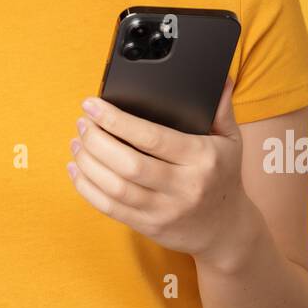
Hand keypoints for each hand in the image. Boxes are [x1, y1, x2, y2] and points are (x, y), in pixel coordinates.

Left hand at [66, 74, 254, 269]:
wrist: (227, 230)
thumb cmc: (223, 176)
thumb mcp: (230, 141)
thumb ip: (221, 109)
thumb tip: (220, 78)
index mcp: (201, 158)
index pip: (152, 137)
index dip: (116, 120)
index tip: (93, 104)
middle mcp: (183, 186)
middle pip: (128, 164)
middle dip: (96, 140)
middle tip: (83, 122)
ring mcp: (165, 210)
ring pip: (115, 188)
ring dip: (88, 162)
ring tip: (77, 141)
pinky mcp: (149, 226)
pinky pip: (110, 208)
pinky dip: (87, 188)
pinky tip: (76, 169)